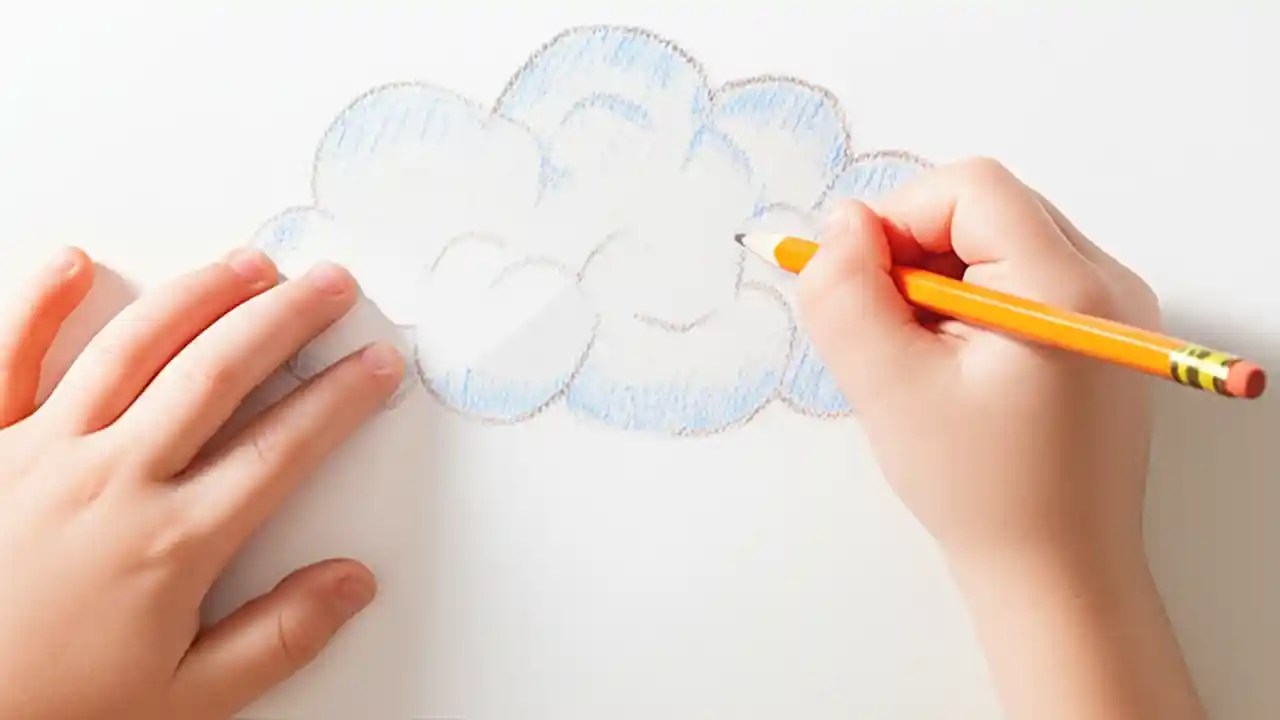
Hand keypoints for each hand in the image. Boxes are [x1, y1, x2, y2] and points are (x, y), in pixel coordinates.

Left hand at [0, 247, 401, 718]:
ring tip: (248, 265)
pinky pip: (7, 356)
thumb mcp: (184, 700)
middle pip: (218, 374)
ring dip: (198, 296)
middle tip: (330, 285)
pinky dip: (39, 305)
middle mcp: (111, 480)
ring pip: (134, 349)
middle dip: (285, 320)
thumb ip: (276, 639)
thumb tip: (351, 585)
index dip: (340, 400)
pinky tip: (74, 264)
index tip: (376, 366)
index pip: (282, 449)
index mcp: (171, 543)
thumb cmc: (51, 709)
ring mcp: (39, 453)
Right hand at [799, 158, 1201, 717]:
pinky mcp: (1100, 332)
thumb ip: (847, 294)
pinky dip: (967, 301)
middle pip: (987, 208)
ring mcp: (1112, 307)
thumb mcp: (889, 388)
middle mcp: (1107, 281)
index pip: (971, 188)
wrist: (1056, 572)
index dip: (897, 216)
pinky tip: (951, 363)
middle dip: (915, 250)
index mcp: (1064, 288)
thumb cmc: (979, 490)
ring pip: (999, 240)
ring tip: (918, 355)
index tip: (857, 281)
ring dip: (938, 278)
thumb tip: (839, 225)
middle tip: (884, 327)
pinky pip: (1019, 277)